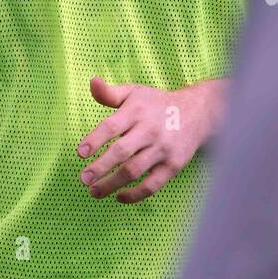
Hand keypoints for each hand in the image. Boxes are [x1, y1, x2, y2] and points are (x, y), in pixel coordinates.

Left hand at [76, 76, 228, 203]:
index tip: (80, 153)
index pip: (111, 126)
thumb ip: (109, 93)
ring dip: (112, 184)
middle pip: (121, 151)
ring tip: (94, 191)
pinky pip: (152, 185)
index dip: (95, 139)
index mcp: (136, 111)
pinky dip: (135, 195)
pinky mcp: (173, 166)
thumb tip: (92, 82)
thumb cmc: (156, 104)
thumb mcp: (134, 92)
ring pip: (134, 171)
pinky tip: (119, 197)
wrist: (197, 112)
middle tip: (83, 179)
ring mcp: (162, 149)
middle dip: (100, 167)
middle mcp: (149, 130)